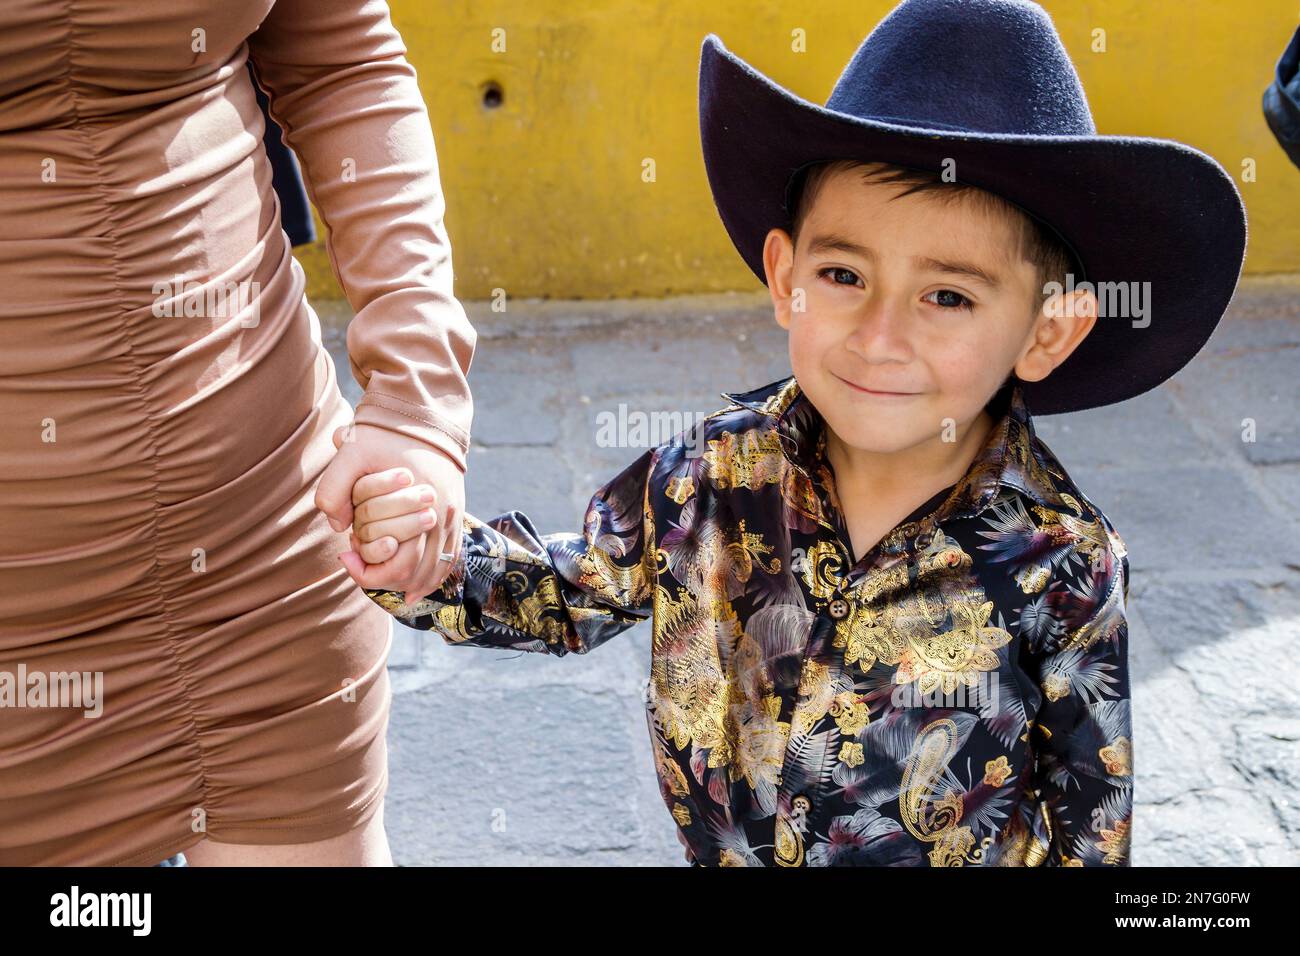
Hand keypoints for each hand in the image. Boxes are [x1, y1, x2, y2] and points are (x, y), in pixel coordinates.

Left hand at [315, 422, 464, 604]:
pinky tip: (416, 587)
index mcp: (419, 506)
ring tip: (383, 580)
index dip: (366, 570)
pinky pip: (450, 558)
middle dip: (386, 579)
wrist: (425, 415)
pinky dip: (433, 576)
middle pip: (417, 574)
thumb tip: (339, 528)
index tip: (345, 554)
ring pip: (436, 571)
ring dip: (410, 583)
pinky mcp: (457, 515)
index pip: (396, 563)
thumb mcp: (351, 453)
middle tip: (361, 563)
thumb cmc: (386, 434)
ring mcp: (453, 517)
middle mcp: (442, 517)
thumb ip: (335, 489)